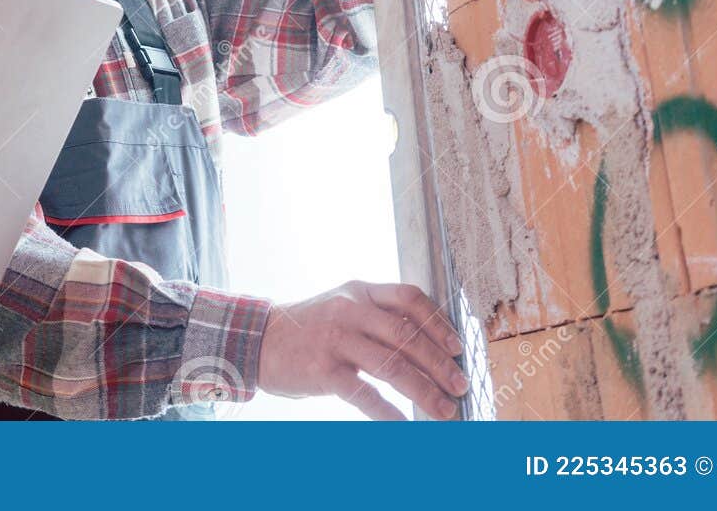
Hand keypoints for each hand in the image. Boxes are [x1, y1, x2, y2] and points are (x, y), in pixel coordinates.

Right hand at [257, 280, 466, 419]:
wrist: (257, 340)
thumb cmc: (308, 328)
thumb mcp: (342, 306)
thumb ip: (377, 314)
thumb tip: (426, 341)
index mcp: (359, 291)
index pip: (410, 298)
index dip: (439, 323)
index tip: (458, 347)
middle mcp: (349, 311)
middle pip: (407, 335)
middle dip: (440, 364)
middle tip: (459, 385)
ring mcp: (335, 340)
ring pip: (392, 366)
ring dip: (424, 392)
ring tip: (443, 410)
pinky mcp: (322, 370)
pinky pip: (365, 394)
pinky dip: (388, 413)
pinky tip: (404, 425)